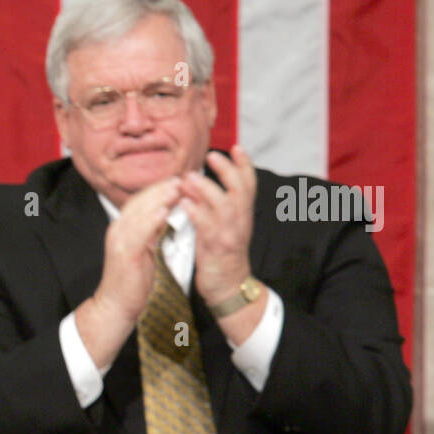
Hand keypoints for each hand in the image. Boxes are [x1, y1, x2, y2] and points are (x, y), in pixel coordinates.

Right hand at [92, 177, 184, 323]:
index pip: (139, 201)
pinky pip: (138, 233)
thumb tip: (164, 213)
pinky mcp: (124, 254)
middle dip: (160, 189)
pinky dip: (151, 220)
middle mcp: (117, 230)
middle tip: (181, 179)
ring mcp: (119, 241)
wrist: (116, 306)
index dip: (157, 189)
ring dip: (158, 199)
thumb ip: (150, 231)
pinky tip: (164, 211)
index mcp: (122, 229)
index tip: (177, 181)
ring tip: (176, 188)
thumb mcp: (143, 250)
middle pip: (138, 201)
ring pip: (138, 213)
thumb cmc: (131, 281)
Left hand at [182, 144, 257, 306]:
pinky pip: (206, 226)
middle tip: (211, 155)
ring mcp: (229, 234)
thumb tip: (197, 182)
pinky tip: (184, 204)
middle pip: (240, 188)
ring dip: (207, 189)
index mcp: (242, 214)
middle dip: (227, 170)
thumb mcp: (224, 225)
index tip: (236, 146)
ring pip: (224, 205)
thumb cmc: (221, 254)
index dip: (244, 164)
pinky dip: (196, 213)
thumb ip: (215, 204)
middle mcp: (240, 220)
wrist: (227, 286)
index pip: (249, 183)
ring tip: (190, 178)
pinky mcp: (215, 247)